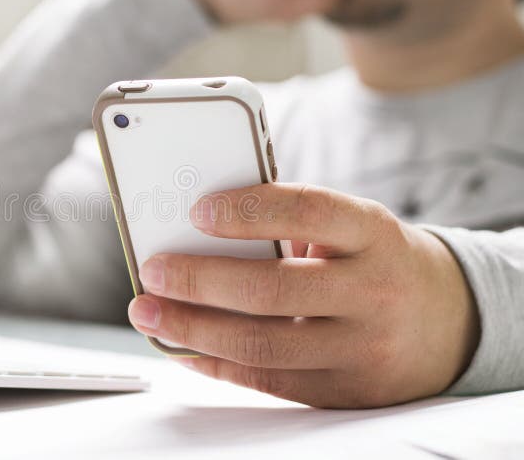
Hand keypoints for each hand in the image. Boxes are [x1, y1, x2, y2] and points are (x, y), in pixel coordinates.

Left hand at [127, 183, 479, 407]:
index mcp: (373, 233)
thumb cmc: (376, 261)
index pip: (307, 210)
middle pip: (271, 289)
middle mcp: (373, 291)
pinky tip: (183, 347)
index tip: (196, 211)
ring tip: (150, 314)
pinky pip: (268, 381)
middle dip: (198, 280)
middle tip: (153, 271)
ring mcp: (363, 348)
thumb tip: (198, 231)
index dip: (247, 210)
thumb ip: (293, 224)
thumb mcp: (354, 228)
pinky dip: (216, 364)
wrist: (451, 321)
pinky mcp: (348, 391)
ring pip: (262, 345)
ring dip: (192, 330)